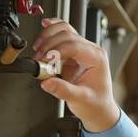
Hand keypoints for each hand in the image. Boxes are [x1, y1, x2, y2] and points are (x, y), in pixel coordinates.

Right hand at [31, 17, 120, 132]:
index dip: (56, 51)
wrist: (99, 109)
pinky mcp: (74, 51)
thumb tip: (46, 82)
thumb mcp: (80, 100)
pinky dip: (52, 30)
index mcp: (97, 58)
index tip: (44, 60)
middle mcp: (91, 50)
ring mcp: (83, 49)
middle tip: (38, 59)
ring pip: (64, 29)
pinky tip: (44, 27)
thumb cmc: (95, 104)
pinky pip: (63, 34)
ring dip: (48, 36)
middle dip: (49, 45)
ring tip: (38, 48)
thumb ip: (63, 90)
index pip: (74, 46)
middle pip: (67, 35)